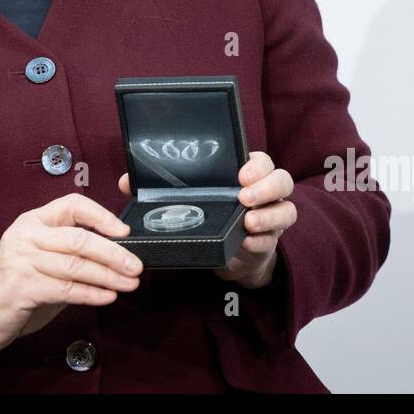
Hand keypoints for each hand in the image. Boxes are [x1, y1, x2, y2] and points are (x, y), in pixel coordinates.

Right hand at [0, 193, 142, 366]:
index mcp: (32, 222)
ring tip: (129, 283)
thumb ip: (68, 253)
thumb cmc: (12, 288)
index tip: (124, 231)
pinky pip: (66, 289)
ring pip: (76, 265)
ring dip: (109, 276)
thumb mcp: (39, 260)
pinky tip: (107, 297)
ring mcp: (21, 260)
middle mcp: (25, 236)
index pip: (72, 204)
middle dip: (114, 253)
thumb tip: (114, 254)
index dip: (101, 216)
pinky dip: (91, 293)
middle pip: (80, 238)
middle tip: (136, 265)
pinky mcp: (21, 287)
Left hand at [117, 151, 295, 289]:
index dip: (254, 164)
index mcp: (243, 173)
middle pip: (281, 178)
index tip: (239, 173)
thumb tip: (126, 182)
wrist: (228, 254)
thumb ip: (160, 189)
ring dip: (269, 215)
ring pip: (287, 208)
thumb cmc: (208, 215)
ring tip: (248, 222)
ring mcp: (271, 215)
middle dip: (266, 186)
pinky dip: (264, 239)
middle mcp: (264, 191)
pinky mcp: (271, 240)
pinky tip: (247, 241)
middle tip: (244, 196)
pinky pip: (276, 237)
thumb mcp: (187, 201)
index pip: (258, 160)